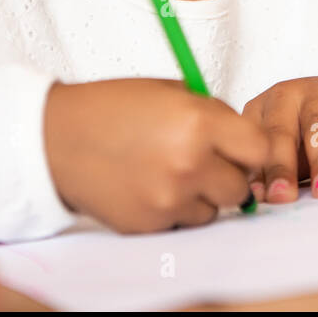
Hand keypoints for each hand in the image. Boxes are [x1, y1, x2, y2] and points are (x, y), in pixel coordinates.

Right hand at [43, 78, 268, 232]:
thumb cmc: (113, 109)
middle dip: (228, 173)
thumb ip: (212, 113)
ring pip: (213, 210)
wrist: (57, 139)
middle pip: (240, 186)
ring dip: (201, 195)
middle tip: (204, 159)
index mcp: (199, 123)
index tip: (241, 146)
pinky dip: (174, 210)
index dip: (251, 147)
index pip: (260, 149)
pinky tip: (149, 185)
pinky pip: (182, 223)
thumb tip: (244, 139)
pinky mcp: (150, 225)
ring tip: (169, 171)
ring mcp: (169, 199)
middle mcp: (189, 164)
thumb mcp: (170, 91)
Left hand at [241, 74, 317, 202]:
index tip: (264, 198)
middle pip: (282, 131)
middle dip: (283, 167)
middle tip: (286, 196)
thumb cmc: (314, 136)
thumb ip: (271, 172)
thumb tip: (258, 197)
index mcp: (262, 108)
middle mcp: (287, 95)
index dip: (257, 171)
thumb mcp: (288, 153)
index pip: (255, 142)